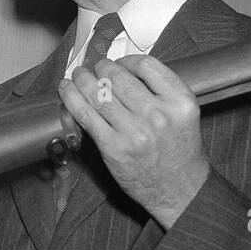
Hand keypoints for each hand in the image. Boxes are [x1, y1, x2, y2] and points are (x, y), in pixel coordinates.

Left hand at [57, 54, 209, 228]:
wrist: (180, 190)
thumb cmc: (179, 151)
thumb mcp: (184, 114)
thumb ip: (161, 92)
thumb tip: (124, 70)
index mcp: (180, 102)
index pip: (147, 66)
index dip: (127, 59)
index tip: (119, 63)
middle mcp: (158, 115)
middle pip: (118, 77)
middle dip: (101, 68)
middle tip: (95, 68)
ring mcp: (134, 133)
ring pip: (98, 94)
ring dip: (83, 79)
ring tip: (78, 75)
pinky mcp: (113, 148)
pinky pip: (86, 115)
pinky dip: (71, 98)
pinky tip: (66, 89)